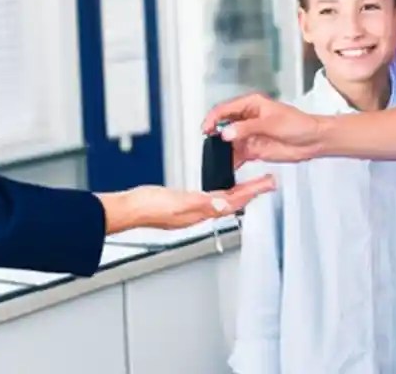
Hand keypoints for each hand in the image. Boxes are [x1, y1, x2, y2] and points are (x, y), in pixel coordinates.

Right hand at [98, 175, 275, 233]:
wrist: (127, 209)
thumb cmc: (146, 208)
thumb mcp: (175, 202)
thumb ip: (200, 203)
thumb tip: (224, 204)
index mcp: (200, 211)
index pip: (233, 202)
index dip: (252, 191)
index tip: (268, 183)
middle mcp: (199, 213)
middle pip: (233, 202)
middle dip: (251, 192)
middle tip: (267, 182)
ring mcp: (191, 210)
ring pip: (222, 201)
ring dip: (239, 193)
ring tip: (251, 185)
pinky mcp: (182, 205)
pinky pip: (209, 199)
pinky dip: (220, 192)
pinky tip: (218, 189)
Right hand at [200, 92, 323, 163]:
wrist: (314, 141)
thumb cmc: (299, 124)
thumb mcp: (271, 123)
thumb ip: (247, 128)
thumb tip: (227, 132)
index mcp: (250, 105)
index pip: (225, 109)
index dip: (213, 118)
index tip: (206, 129)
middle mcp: (247, 119)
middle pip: (223, 126)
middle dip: (214, 135)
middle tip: (209, 145)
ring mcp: (249, 135)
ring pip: (228, 142)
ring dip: (221, 150)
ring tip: (216, 158)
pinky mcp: (253, 150)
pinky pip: (237, 155)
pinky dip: (230, 161)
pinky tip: (226, 166)